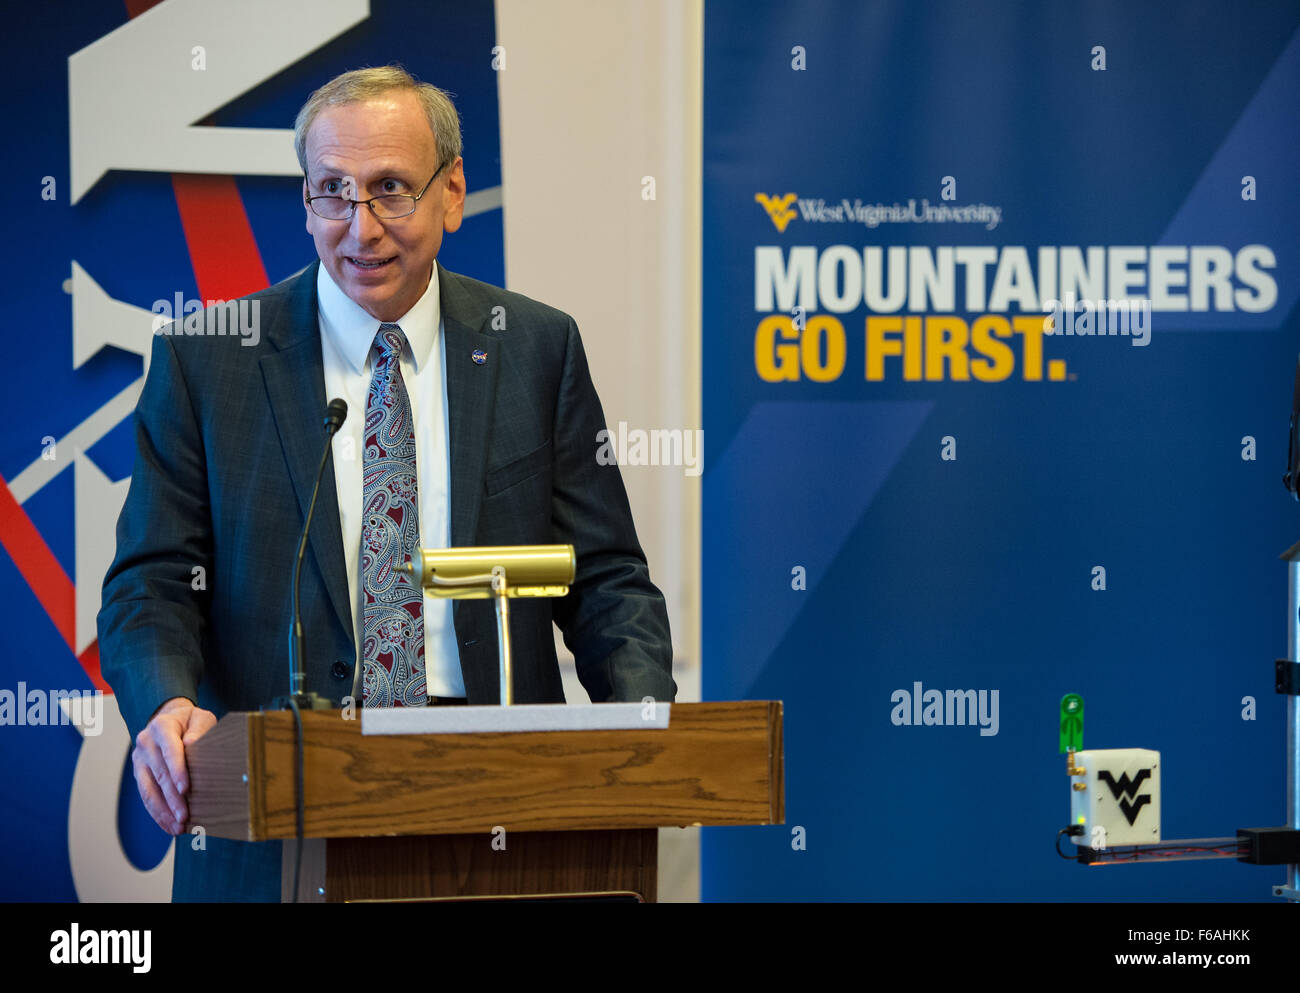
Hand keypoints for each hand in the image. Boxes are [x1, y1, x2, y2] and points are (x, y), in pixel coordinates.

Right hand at [131, 697, 216, 835]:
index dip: (177, 770)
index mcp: (161, 727)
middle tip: (184, 816)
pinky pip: (146, 796)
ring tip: (178, 827)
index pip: (169, 750)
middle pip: (159, 774)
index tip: (185, 789)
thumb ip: (199, 729)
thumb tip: (192, 744)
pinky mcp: (139, 773)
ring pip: (149, 790)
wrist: (170, 719)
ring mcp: (139, 759)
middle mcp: (145, 743)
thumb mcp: (200, 717)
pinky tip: (168, 826)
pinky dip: (157, 813)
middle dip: (172, 798)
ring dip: (163, 811)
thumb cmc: (190, 722)